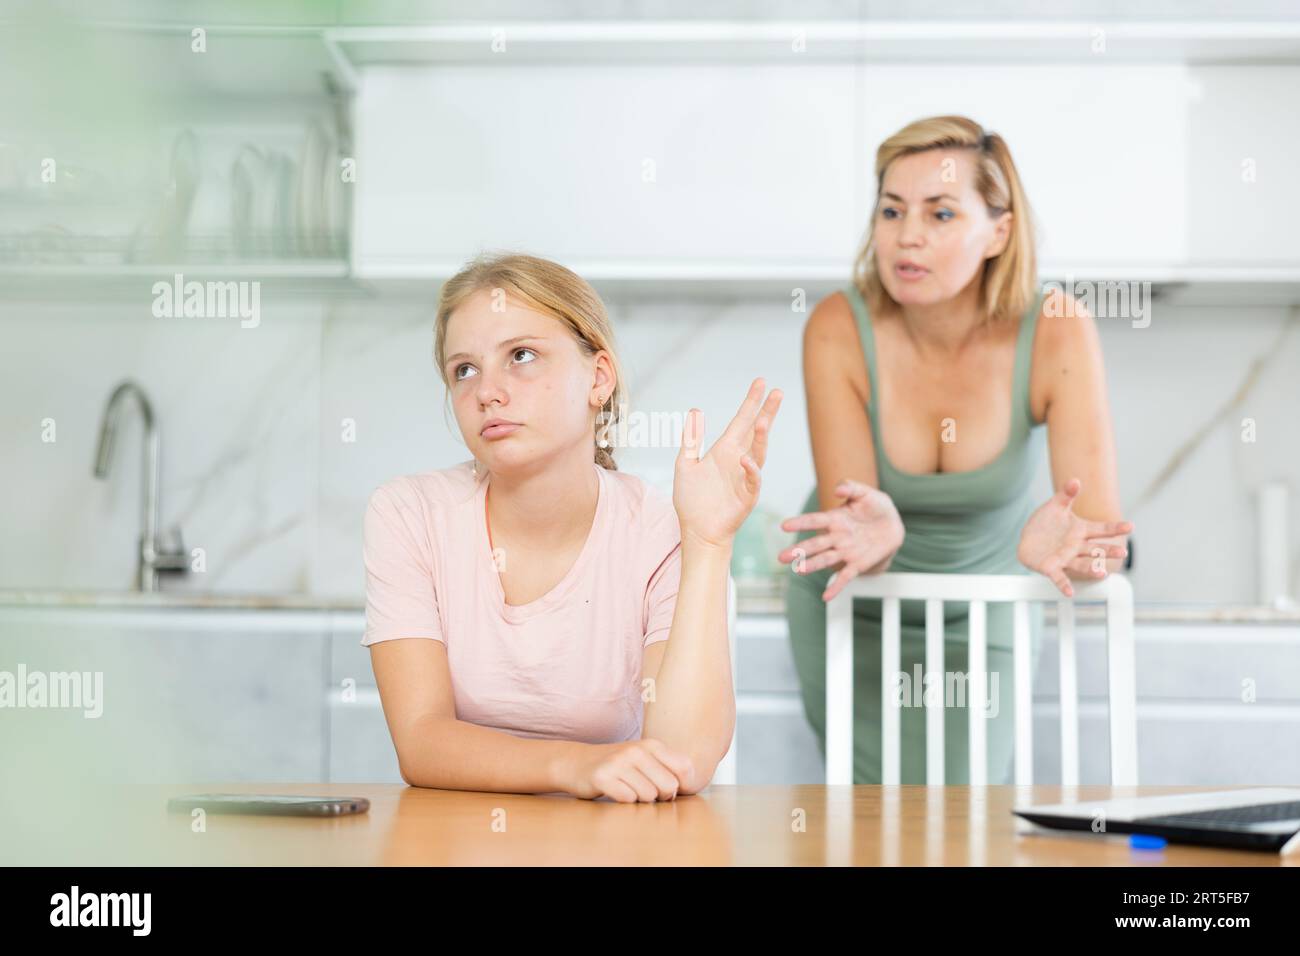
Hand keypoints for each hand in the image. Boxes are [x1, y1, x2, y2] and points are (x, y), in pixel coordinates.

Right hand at [558, 739, 695, 802]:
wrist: (576, 762)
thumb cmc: (616, 765)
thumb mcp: (644, 759)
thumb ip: (667, 767)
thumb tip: (689, 786)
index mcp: (652, 745)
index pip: (685, 767)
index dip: (682, 785)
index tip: (668, 790)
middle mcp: (636, 750)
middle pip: (669, 787)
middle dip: (660, 796)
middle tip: (643, 790)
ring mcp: (619, 762)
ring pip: (648, 796)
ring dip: (639, 799)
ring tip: (626, 788)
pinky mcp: (603, 777)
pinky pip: (627, 799)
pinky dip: (623, 801)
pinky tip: (614, 791)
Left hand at [672, 378, 782, 550]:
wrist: (698, 530)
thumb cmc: (692, 500)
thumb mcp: (686, 464)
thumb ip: (691, 440)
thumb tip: (695, 411)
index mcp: (725, 450)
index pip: (742, 421)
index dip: (751, 402)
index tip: (761, 382)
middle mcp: (739, 460)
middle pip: (757, 431)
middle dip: (767, 412)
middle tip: (777, 392)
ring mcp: (746, 477)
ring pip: (759, 452)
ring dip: (762, 436)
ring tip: (763, 419)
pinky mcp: (747, 496)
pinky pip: (752, 480)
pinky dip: (751, 469)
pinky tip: (746, 459)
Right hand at [778, 479, 904, 601]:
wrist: (893, 526)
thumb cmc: (876, 507)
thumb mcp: (866, 493)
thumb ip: (851, 488)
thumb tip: (838, 490)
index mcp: (836, 519)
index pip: (815, 521)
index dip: (800, 523)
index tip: (784, 526)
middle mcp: (837, 537)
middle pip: (815, 544)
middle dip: (798, 550)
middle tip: (782, 557)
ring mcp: (846, 552)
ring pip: (826, 559)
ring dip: (812, 565)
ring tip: (799, 570)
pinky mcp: (857, 564)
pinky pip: (845, 577)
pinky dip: (835, 587)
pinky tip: (826, 597)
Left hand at [1017, 477, 1132, 596]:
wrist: (1028, 538)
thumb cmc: (1046, 523)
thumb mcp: (1055, 506)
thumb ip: (1066, 495)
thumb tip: (1075, 480)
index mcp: (1081, 530)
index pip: (1102, 529)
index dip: (1115, 528)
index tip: (1130, 526)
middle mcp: (1076, 546)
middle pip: (1096, 549)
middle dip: (1108, 551)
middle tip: (1122, 552)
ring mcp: (1065, 558)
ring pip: (1082, 564)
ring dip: (1092, 569)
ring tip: (1102, 573)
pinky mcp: (1052, 567)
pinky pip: (1060, 578)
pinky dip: (1065, 585)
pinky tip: (1070, 593)